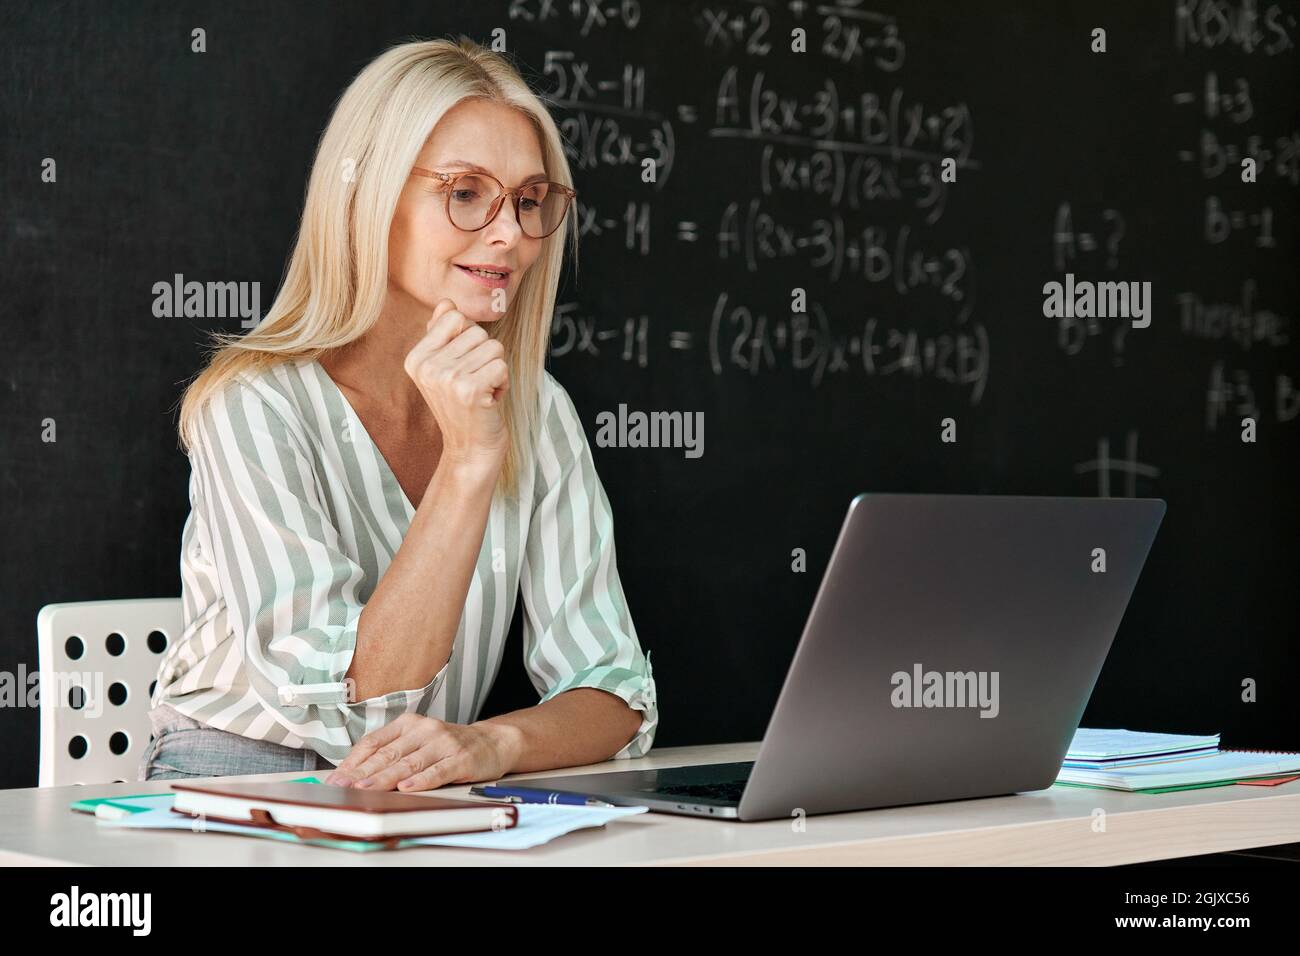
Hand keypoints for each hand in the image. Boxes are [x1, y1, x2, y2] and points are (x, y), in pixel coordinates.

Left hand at [324, 713, 520, 791]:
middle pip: (388, 754)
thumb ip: (390, 753)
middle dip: (362, 772)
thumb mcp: (417, 741)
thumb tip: (354, 773)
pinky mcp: (461, 758)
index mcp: (409, 723)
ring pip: (409, 763)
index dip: (353, 761)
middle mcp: (425, 729)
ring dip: (385, 778)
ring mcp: (444, 743)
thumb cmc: (448, 745)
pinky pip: (438, 771)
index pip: (374, 742)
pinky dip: (422, 780)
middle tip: (343, 786)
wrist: (492, 742)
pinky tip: (407, 787)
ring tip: (366, 788)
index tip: (336, 777)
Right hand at [403, 298, 509, 472]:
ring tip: (482, 390)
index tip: (463, 365)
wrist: (470, 448)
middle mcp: (427, 367)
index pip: (454, 316)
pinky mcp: (470, 390)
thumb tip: (446, 303)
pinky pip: (501, 365)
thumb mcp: (446, 368)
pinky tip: (489, 400)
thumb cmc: (463, 406)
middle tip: (475, 382)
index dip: (469, 339)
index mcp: (416, 358)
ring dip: (495, 370)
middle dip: (485, 356)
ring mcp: (447, 378)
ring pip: (493, 347)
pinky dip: (503, 382)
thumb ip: (442, 334)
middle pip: (477, 331)